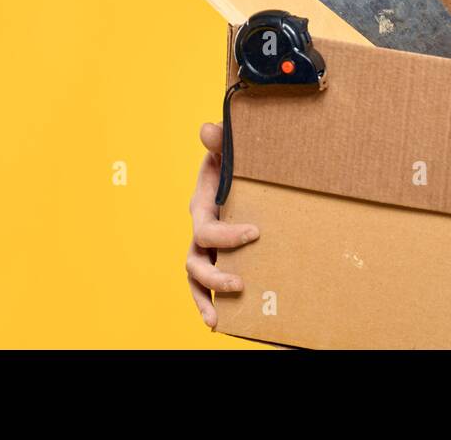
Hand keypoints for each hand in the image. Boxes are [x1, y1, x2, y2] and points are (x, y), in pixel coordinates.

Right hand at [186, 121, 259, 328]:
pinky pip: (203, 285)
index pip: (206, 228)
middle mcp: (199, 230)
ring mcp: (205, 247)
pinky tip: (218, 322)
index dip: (227, 234)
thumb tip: (208, 128)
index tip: (255, 233)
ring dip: (205, 298)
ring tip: (217, 318)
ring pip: (195, 277)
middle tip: (241, 284)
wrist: (240, 172)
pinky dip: (206, 304)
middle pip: (195, 259)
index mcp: (202, 205)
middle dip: (215, 275)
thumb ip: (220, 142)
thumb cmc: (234, 162)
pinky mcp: (216, 257)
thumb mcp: (228, 152)